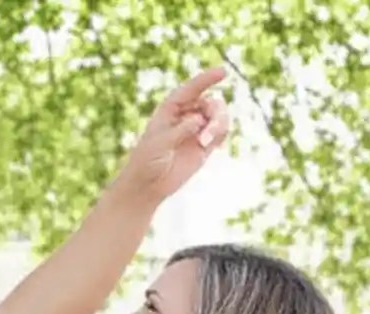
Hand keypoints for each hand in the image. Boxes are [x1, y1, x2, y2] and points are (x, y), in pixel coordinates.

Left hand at [114, 66, 230, 202]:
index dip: (206, 79)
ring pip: (218, 116)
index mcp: (169, 110)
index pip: (190, 90)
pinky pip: (220, 132)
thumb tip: (199, 119)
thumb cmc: (147, 161)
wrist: (148, 186)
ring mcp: (196, 131)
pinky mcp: (204, 146)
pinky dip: (220, 134)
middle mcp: (185, 117)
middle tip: (208, 135)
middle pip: (210, 103)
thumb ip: (180, 130)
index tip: (223, 72)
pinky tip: (210, 145)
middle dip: (215, 113)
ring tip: (205, 143)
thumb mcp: (160, 144)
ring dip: (218, 125)